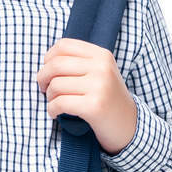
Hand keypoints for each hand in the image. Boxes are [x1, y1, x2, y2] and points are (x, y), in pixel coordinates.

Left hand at [35, 37, 137, 153]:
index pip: (64, 46)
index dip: (48, 58)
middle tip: (44, 88)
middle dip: (43, 78)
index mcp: (102, 55)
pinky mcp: (94, 106)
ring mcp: (100, 87)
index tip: (48, 72)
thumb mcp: (100, 73)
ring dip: (49, 96)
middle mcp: (102, 67)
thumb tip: (46, 61)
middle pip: (56, 65)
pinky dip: (52, 109)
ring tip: (55, 102)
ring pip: (56, 85)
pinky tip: (56, 113)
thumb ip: (78, 62)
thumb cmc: (107, 99)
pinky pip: (60, 103)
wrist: (128, 125)